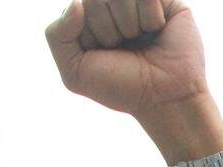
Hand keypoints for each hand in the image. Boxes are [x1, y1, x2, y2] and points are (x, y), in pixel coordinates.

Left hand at [46, 0, 208, 121]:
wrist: (164, 100)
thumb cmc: (123, 87)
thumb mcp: (75, 71)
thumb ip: (57, 35)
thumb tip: (76, 3)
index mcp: (91, 19)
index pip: (79, 6)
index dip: (90, 33)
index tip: (106, 54)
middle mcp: (115, 8)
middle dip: (109, 30)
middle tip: (126, 49)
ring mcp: (140, 4)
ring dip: (130, 25)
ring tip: (142, 41)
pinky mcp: (166, 2)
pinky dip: (150, 18)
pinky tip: (157, 31)